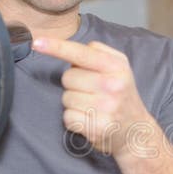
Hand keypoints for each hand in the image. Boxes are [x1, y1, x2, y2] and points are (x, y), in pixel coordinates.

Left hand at [32, 37, 153, 156]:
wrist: (135, 131)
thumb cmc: (121, 95)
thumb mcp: (119, 68)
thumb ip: (98, 53)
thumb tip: (70, 49)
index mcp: (117, 67)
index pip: (81, 53)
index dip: (57, 47)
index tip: (37, 42)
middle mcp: (112, 86)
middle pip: (68, 77)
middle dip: (74, 83)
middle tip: (92, 91)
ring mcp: (105, 108)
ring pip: (66, 98)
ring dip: (74, 102)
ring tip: (92, 106)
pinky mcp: (97, 127)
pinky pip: (68, 117)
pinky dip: (74, 119)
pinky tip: (89, 119)